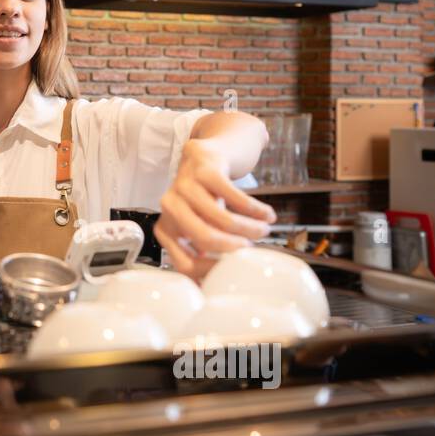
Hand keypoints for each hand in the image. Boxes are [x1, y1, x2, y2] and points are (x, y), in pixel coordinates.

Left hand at [153, 139, 276, 282]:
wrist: (216, 149)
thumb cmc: (211, 193)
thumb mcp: (203, 221)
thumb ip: (206, 247)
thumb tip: (216, 286)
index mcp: (167, 226)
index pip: (184, 263)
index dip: (212, 271)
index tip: (233, 271)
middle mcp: (169, 205)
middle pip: (203, 239)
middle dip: (233, 248)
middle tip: (252, 248)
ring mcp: (184, 184)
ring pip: (220, 218)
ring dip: (250, 228)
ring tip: (264, 229)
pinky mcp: (204, 167)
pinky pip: (234, 197)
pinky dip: (255, 209)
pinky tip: (267, 214)